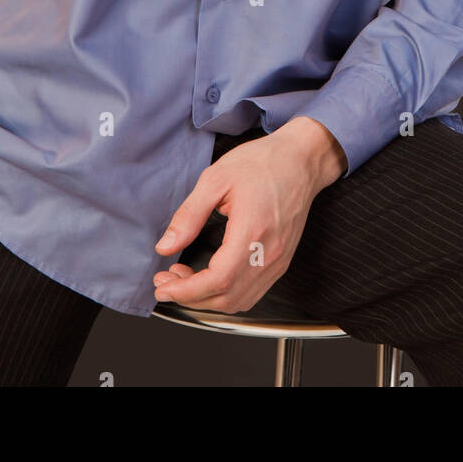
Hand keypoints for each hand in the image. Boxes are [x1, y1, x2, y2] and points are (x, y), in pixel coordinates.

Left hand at [153, 117, 346, 313]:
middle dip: (189, 297)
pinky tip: (209, 279)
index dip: (186, 291)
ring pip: (239, 301)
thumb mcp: (216, 179)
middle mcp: (270, 254)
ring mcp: (278, 261)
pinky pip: (251, 293)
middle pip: (226, 298)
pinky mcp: (281, 262)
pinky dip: (225, 295)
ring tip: (183, 279)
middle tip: (165, 280)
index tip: (163, 286)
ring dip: (206, 299)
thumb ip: (189, 216)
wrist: (300, 160)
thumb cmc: (262, 163)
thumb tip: (165, 246)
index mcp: (253, 232)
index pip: (218, 280)